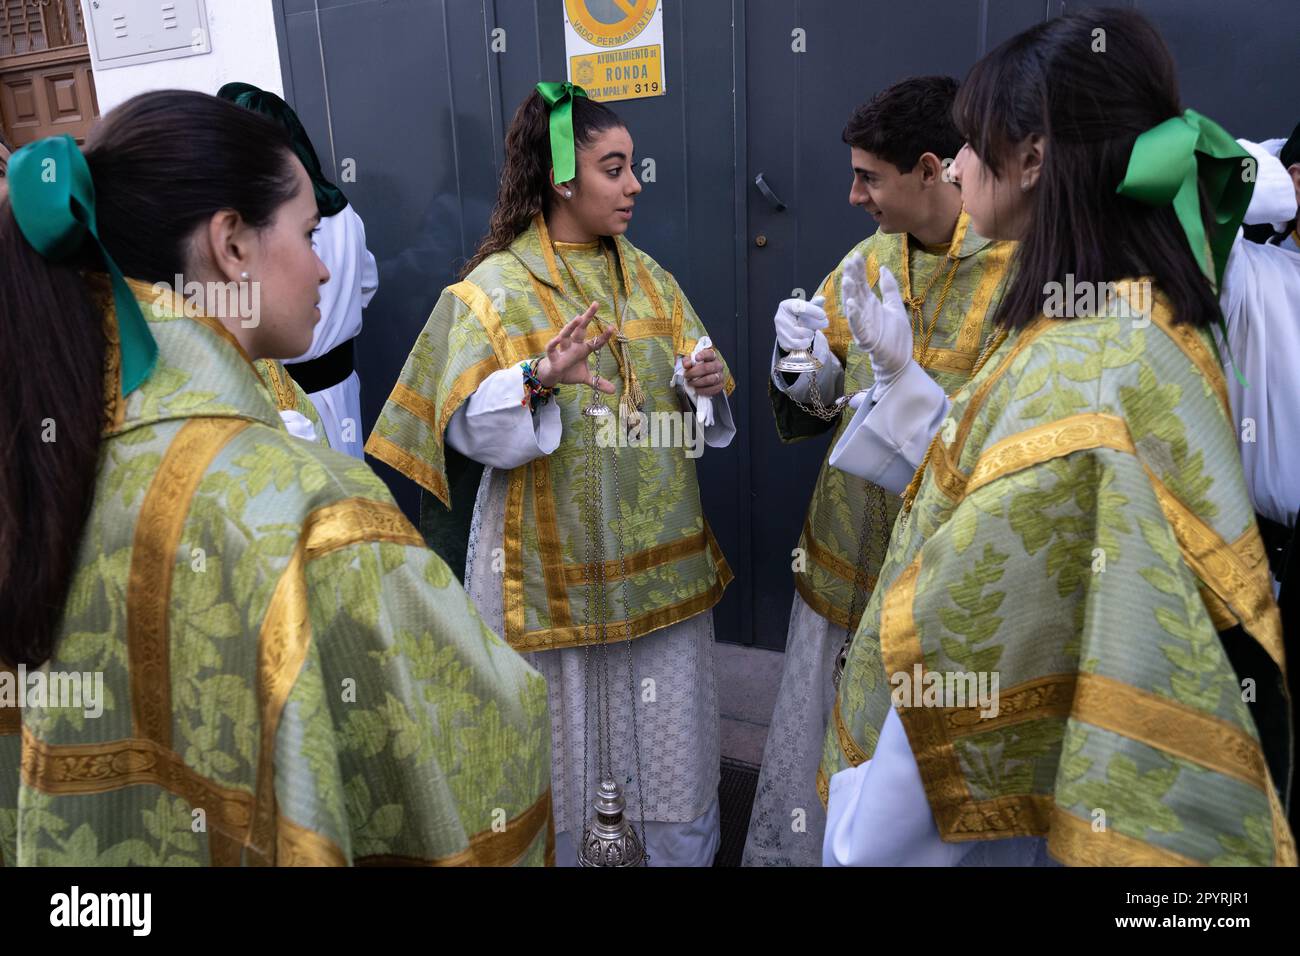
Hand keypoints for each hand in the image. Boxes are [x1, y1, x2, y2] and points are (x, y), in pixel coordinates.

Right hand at [535, 302, 616, 391]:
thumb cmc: (568, 372)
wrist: (551, 377)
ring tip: (579, 317)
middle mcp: (573, 346)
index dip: (604, 336)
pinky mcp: (553, 358)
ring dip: (571, 327)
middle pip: (580, 329)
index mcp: (582, 349)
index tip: (612, 328)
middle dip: (587, 317)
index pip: (595, 341)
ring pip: (566, 336)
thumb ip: (598, 382)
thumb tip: (613, 391)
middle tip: (595, 304)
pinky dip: (553, 344)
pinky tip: (557, 338)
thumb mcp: (585, 378)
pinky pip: (552, 349)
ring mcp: (563, 350)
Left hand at [683, 348, 725, 397]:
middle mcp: (718, 365)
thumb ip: (688, 361)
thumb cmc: (698, 367)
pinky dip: (703, 390)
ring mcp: (720, 375)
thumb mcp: (691, 362)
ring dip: (698, 382)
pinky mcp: (720, 385)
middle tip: (686, 375)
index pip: (710, 353)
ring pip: (710, 379)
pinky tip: (696, 389)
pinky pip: (713, 389)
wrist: (704, 377)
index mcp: (712, 356)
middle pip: (707, 368)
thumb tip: (687, 364)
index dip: (703, 355)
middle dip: (694, 372)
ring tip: (690, 383)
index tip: (696, 358)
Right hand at [773, 295, 827, 351]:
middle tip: (825, 323)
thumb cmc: (800, 317)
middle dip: (816, 323)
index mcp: (786, 305)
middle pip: (802, 322)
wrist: (791, 331)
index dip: (813, 311)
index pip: (800, 307)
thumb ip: (814, 304)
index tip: (823, 315)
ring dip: (810, 334)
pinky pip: (797, 344)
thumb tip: (821, 299)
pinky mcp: (782, 341)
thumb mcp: (808, 309)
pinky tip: (808, 340)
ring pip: (801, 334)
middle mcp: (780, 317)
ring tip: (811, 331)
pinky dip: (805, 343)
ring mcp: (780, 330)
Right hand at [841, 257, 912, 388]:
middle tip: (849, 262)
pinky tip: (852, 304)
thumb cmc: (896, 336)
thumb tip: (883, 268)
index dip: (859, 270)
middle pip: (855, 292)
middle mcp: (864, 313)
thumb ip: (889, 288)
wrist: (900, 360)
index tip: (857, 256)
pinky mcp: (866, 339)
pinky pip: (857, 327)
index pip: (862, 284)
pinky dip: (854, 316)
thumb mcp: (895, 306)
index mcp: (870, 305)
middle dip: (852, 277)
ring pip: (853, 308)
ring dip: (849, 294)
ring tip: (847, 279)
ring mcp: (863, 326)